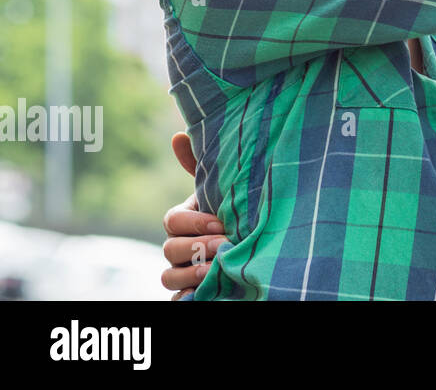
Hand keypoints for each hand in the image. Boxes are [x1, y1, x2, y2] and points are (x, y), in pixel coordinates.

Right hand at [160, 132, 225, 299]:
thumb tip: (177, 136)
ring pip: (168, 277)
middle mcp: (181, 247)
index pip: (172, 221)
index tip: (221, 222)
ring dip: (192, 273)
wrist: (264, 245)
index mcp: (187, 220)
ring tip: (218, 269)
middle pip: (169, 249)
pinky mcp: (191, 294)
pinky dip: (188, 298)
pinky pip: (178, 301)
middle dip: (196, 247)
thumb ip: (204, 166)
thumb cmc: (241, 212)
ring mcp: (183, 272)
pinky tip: (206, 292)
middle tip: (226, 244)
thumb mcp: (227, 190)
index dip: (193, 223)